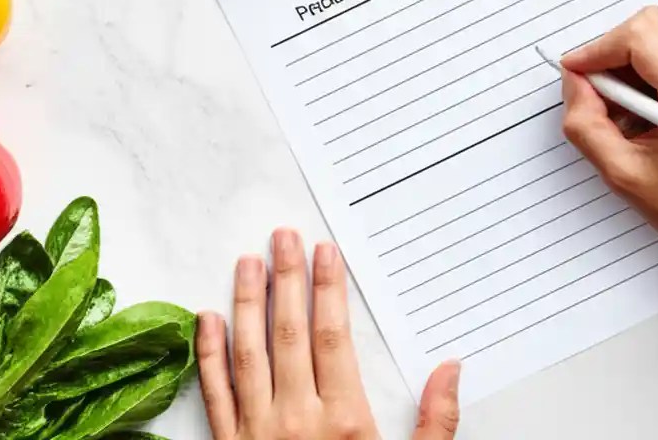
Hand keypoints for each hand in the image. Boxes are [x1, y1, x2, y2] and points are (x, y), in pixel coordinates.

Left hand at [197, 228, 460, 439]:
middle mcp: (295, 420)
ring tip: (246, 263)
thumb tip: (451, 371)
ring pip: (247, 353)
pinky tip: (206, 320)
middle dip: (286, 280)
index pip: (331, 336)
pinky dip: (207, 354)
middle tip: (281, 236)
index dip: (327, 289)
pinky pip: (214, 393)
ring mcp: (256, 433)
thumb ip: (435, 424)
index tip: (324, 252)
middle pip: (287, 333)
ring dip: (245, 303)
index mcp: (343, 421)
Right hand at [559, 7, 657, 267]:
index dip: (598, 49)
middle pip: (653, 26)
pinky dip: (652, 72)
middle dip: (614, 51)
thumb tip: (574, 83)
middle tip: (597, 91)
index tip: (576, 73)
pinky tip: (646, 113)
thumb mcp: (623, 174)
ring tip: (623, 110)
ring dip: (632, 63)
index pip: (640, 38)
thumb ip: (586, 124)